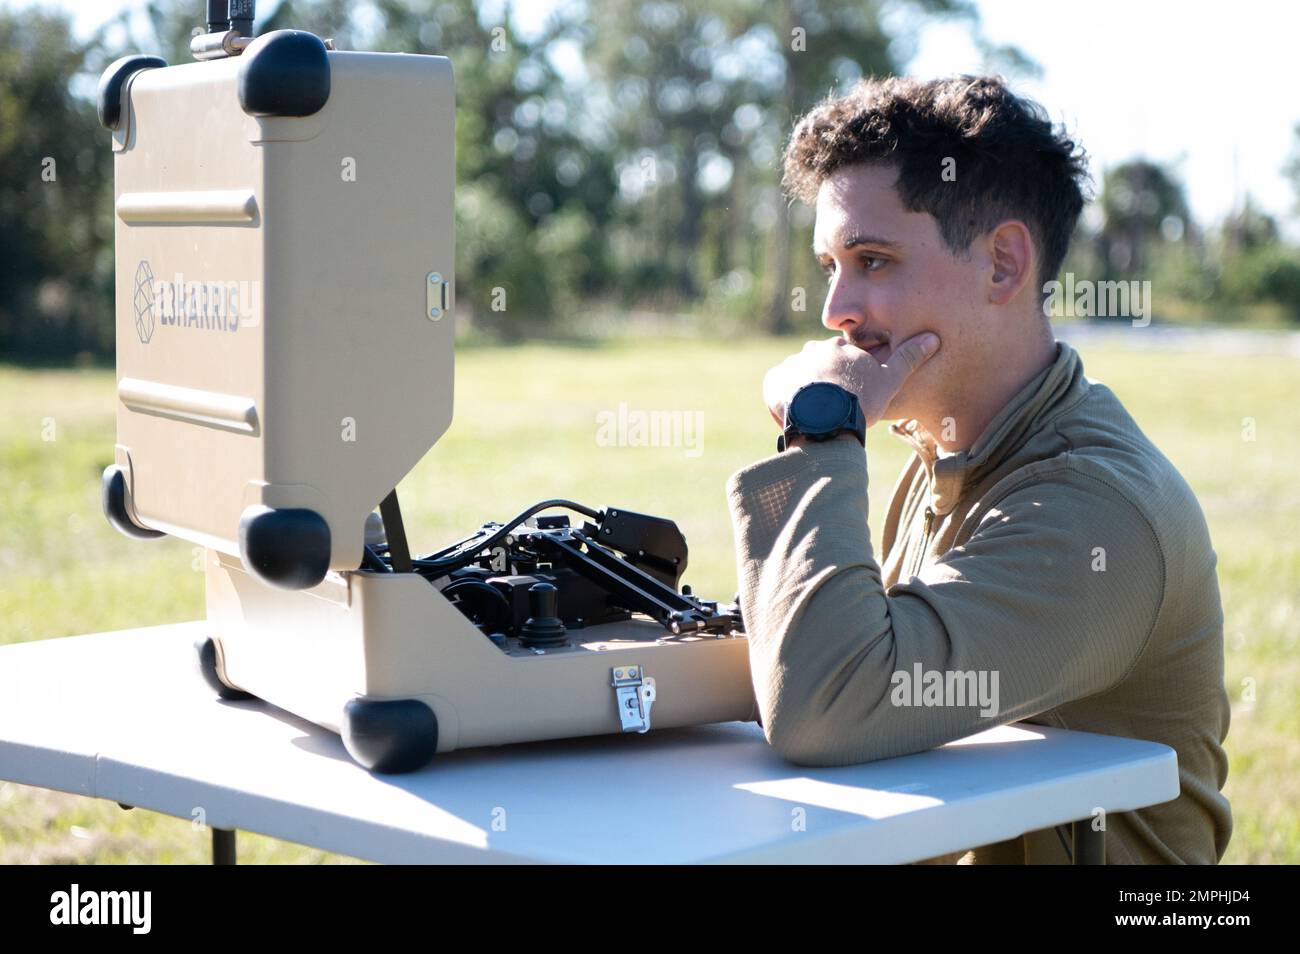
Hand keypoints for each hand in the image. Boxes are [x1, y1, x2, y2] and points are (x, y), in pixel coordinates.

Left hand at [762, 332, 940, 428]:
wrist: (825, 420)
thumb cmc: (861, 400)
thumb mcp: (890, 380)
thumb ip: (908, 358)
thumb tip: (933, 338)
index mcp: (840, 348)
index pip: (844, 358)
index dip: (849, 378)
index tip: (852, 395)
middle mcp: (813, 350)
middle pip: (820, 365)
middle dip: (826, 382)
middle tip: (833, 407)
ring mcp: (792, 365)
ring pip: (799, 376)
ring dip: (805, 391)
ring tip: (815, 415)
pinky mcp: (773, 382)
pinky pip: (778, 388)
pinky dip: (785, 399)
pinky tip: (797, 415)